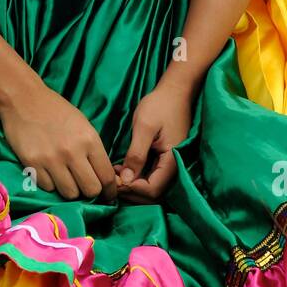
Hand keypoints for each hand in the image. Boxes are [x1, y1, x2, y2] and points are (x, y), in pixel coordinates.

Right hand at [0, 80, 117, 200]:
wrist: (24, 98)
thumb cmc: (56, 110)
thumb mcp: (83, 125)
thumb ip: (94, 151)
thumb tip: (105, 177)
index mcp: (89, 140)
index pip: (106, 176)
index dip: (110, 190)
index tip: (108, 194)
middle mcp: (72, 152)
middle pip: (90, 190)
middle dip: (90, 191)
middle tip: (84, 185)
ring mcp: (51, 159)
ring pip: (70, 193)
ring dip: (70, 189)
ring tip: (66, 179)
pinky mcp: (32, 164)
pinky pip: (48, 188)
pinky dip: (51, 184)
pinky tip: (49, 172)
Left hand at [114, 79, 195, 200]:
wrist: (174, 92)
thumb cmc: (160, 106)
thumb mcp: (145, 127)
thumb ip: (136, 154)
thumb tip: (126, 180)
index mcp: (173, 162)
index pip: (153, 189)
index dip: (132, 189)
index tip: (114, 180)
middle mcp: (174, 169)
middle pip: (152, 194)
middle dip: (130, 191)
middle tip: (111, 180)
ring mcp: (170, 166)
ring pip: (151, 189)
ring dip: (132, 187)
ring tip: (115, 174)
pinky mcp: (165, 162)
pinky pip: (151, 179)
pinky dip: (136, 180)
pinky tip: (122, 170)